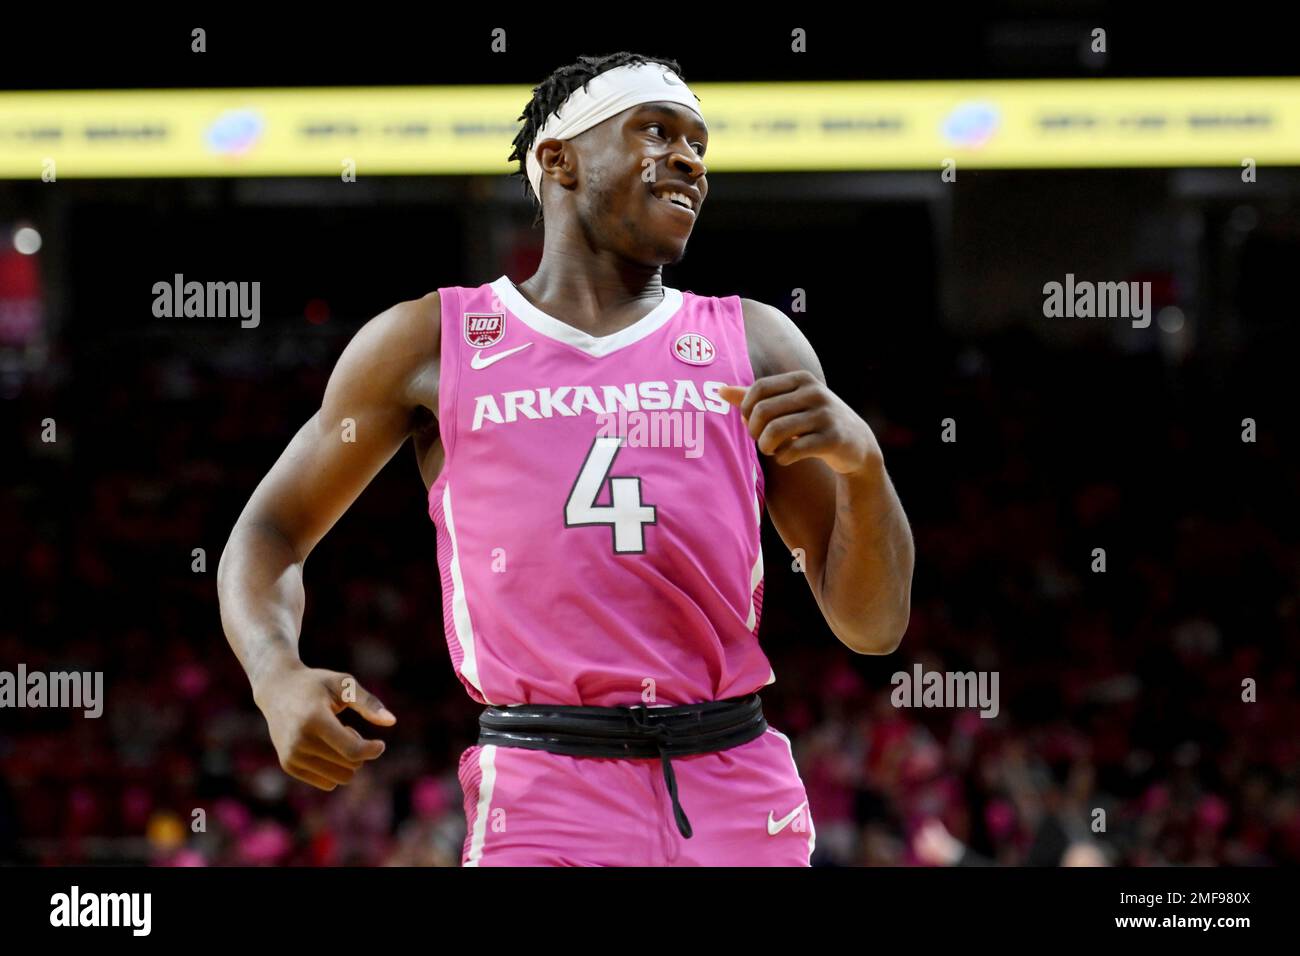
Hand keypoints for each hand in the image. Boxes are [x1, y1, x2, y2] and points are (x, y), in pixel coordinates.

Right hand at [251, 660, 394, 790]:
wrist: (277, 689)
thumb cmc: (317, 684)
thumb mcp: (343, 684)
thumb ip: (368, 703)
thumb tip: (392, 721)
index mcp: (314, 720)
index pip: (352, 751)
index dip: (372, 750)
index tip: (380, 744)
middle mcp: (300, 741)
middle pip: (350, 766)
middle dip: (358, 751)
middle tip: (348, 729)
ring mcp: (292, 756)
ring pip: (340, 778)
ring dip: (347, 761)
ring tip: (336, 737)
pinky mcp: (289, 765)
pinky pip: (328, 783)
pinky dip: (334, 769)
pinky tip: (325, 747)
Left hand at [720, 371, 880, 474]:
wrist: (856, 444)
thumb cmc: (813, 421)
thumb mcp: (789, 404)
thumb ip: (756, 397)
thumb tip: (719, 390)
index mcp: (801, 380)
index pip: (759, 389)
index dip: (746, 409)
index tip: (750, 422)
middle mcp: (815, 393)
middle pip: (763, 410)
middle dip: (754, 430)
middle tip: (760, 440)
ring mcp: (825, 416)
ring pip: (776, 431)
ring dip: (766, 446)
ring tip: (771, 449)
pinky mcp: (833, 439)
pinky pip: (793, 450)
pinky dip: (782, 458)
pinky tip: (786, 458)